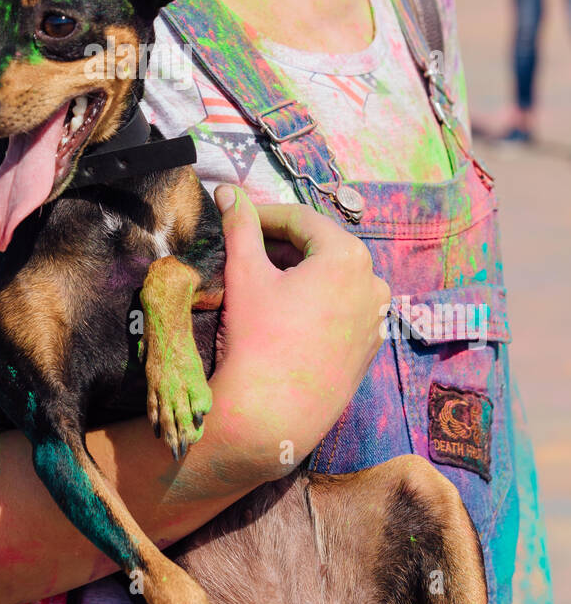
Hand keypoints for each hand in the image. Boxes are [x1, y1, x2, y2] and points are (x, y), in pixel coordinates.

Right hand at [208, 186, 389, 480]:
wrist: (274, 413)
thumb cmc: (258, 337)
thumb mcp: (245, 272)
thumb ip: (239, 224)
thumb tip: (227, 190)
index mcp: (348, 255)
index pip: (300, 219)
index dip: (263, 214)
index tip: (236, 215)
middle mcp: (373, 281)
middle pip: (320, 247)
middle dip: (281, 244)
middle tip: (245, 247)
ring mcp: (375, 317)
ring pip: (331, 278)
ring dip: (298, 272)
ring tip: (261, 279)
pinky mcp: (370, 346)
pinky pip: (341, 308)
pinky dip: (315, 301)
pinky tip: (284, 312)